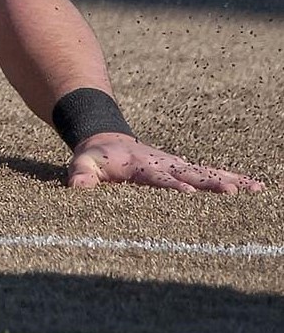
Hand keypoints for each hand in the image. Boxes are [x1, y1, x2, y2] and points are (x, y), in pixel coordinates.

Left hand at [67, 132, 264, 193]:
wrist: (107, 140)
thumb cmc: (95, 158)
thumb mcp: (83, 163)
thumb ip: (80, 174)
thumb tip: (76, 187)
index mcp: (140, 166)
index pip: (157, 176)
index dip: (170, 183)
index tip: (186, 192)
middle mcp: (164, 164)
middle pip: (189, 174)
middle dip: (209, 183)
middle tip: (230, 191)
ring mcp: (177, 166)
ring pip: (207, 173)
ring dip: (230, 180)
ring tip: (256, 188)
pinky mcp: (185, 169)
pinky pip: (211, 173)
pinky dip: (233, 179)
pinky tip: (255, 186)